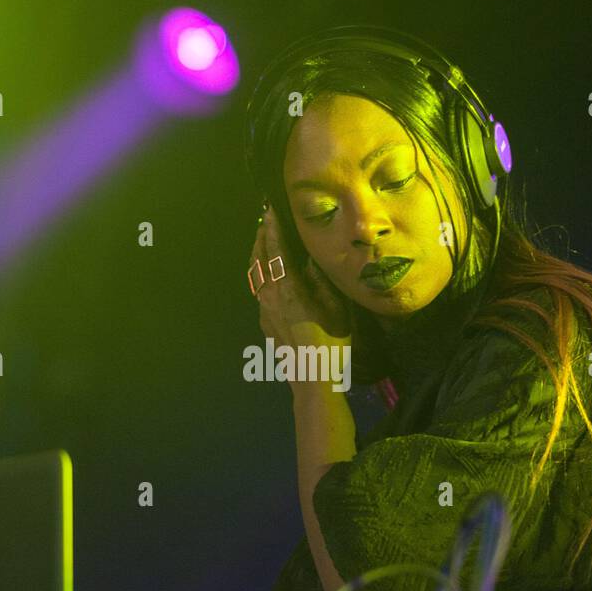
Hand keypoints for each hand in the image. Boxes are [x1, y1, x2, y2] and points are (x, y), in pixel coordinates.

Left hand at [249, 209, 350, 353]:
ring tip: (263, 242)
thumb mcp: (336, 309)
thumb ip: (322, 280)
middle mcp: (270, 297)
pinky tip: (270, 276)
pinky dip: (261, 275)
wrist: (312, 380)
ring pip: (255, 276)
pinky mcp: (264, 323)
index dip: (273, 228)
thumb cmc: (331, 344)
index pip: (276, 250)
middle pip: (258, 260)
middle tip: (264, 221)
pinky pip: (259, 291)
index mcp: (288, 289)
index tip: (271, 210)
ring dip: (258, 256)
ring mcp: (264, 311)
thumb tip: (311, 260)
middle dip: (260, 237)